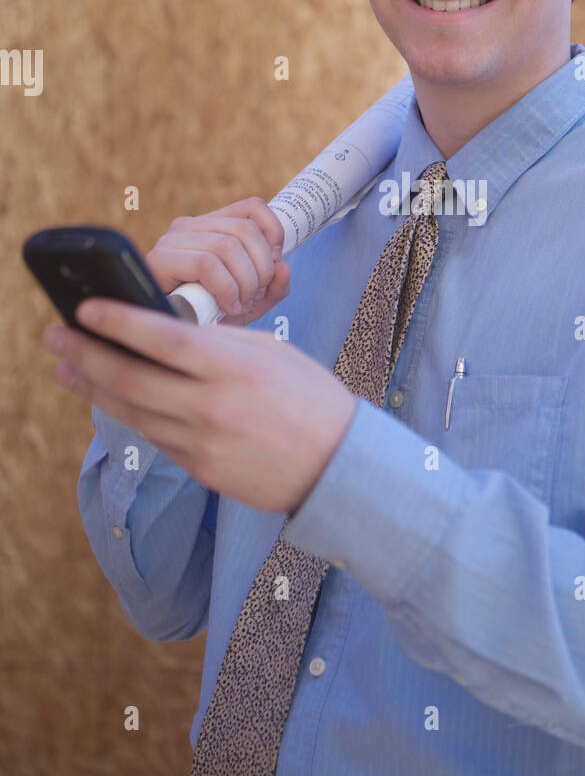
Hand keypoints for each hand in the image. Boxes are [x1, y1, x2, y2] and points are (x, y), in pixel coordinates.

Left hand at [41, 296, 358, 512]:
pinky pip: (153, 434)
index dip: (119, 321)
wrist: (338, 465)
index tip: (84, 307)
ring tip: (68, 366)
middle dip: (85, 354)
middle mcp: (213, 407)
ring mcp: (202, 443)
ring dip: (93, 386)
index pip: (165, 339)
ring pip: (132, 410)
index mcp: (236, 368)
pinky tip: (110, 395)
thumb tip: (165, 331)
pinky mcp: (199, 468)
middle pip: (132, 378)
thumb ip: (217, 344)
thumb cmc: (309, 398)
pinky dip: (127, 411)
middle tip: (54, 336)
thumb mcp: (269, 353)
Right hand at [145, 196, 291, 325]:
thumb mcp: (250, 303)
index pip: (253, 207)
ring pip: (228, 245)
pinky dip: (226, 289)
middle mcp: (191, 226)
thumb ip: (272, 288)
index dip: (274, 233)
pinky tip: (227, 307)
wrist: (171, 339)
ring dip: (244, 282)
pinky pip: (206, 263)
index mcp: (212, 226)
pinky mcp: (159, 259)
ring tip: (240, 305)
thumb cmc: (208, 318)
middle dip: (261, 268)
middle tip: (255, 296)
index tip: (274, 266)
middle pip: (246, 229)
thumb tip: (284, 268)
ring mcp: (173, 240)